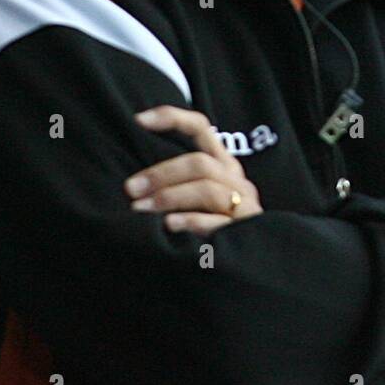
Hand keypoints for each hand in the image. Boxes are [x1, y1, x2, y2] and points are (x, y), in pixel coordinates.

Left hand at [126, 106, 262, 233]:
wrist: (252, 267)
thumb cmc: (213, 230)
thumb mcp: (197, 201)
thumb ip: (177, 184)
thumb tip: (134, 181)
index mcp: (223, 164)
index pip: (200, 128)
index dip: (171, 118)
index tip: (138, 120)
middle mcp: (236, 179)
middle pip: (199, 163)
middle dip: (161, 174)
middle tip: (131, 189)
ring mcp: (244, 204)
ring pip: (207, 189)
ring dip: (169, 197)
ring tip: (141, 210)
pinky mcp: (247, 230)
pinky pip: (217, 221)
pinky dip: (190, 220)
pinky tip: (168, 225)